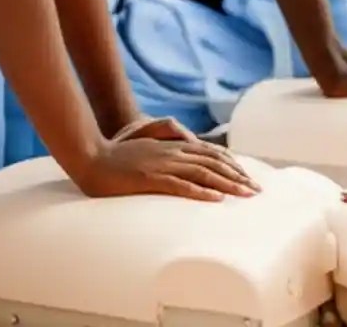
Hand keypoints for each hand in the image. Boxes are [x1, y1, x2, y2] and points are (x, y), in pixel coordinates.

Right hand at [75, 119, 262, 200]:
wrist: (90, 156)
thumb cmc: (116, 156)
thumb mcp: (146, 148)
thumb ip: (166, 149)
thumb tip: (185, 154)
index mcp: (172, 147)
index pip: (211, 154)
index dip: (232, 165)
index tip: (247, 178)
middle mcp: (172, 153)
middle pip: (213, 163)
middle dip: (237, 176)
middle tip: (256, 190)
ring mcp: (161, 165)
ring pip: (202, 173)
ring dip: (227, 184)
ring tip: (245, 194)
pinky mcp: (149, 178)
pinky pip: (179, 185)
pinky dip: (200, 192)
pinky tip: (215, 199)